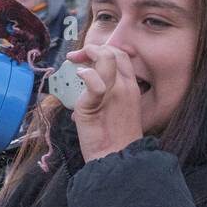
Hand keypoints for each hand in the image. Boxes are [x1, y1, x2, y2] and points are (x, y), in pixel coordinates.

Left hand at [66, 44, 144, 162]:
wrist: (116, 158)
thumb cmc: (114, 138)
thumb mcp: (115, 109)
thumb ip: (106, 94)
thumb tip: (88, 82)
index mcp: (131, 88)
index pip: (122, 56)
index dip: (104, 50)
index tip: (87, 57)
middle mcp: (125, 87)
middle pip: (114, 52)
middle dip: (94, 48)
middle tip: (76, 57)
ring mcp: (113, 94)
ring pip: (107, 59)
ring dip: (87, 54)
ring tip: (75, 62)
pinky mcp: (96, 103)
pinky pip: (94, 82)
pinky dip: (85, 75)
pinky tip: (79, 75)